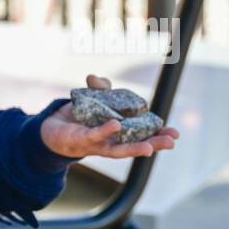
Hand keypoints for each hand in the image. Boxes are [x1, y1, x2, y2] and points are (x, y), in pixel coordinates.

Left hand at [40, 74, 179, 158]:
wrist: (53, 128)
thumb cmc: (79, 117)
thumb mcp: (93, 98)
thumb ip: (100, 88)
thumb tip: (95, 78)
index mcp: (121, 132)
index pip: (144, 134)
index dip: (159, 134)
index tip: (175, 134)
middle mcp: (113, 141)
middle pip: (137, 145)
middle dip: (155, 144)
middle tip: (171, 143)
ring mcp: (98, 144)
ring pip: (119, 149)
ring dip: (134, 149)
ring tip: (149, 148)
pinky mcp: (83, 140)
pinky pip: (96, 135)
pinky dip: (106, 130)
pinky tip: (117, 125)